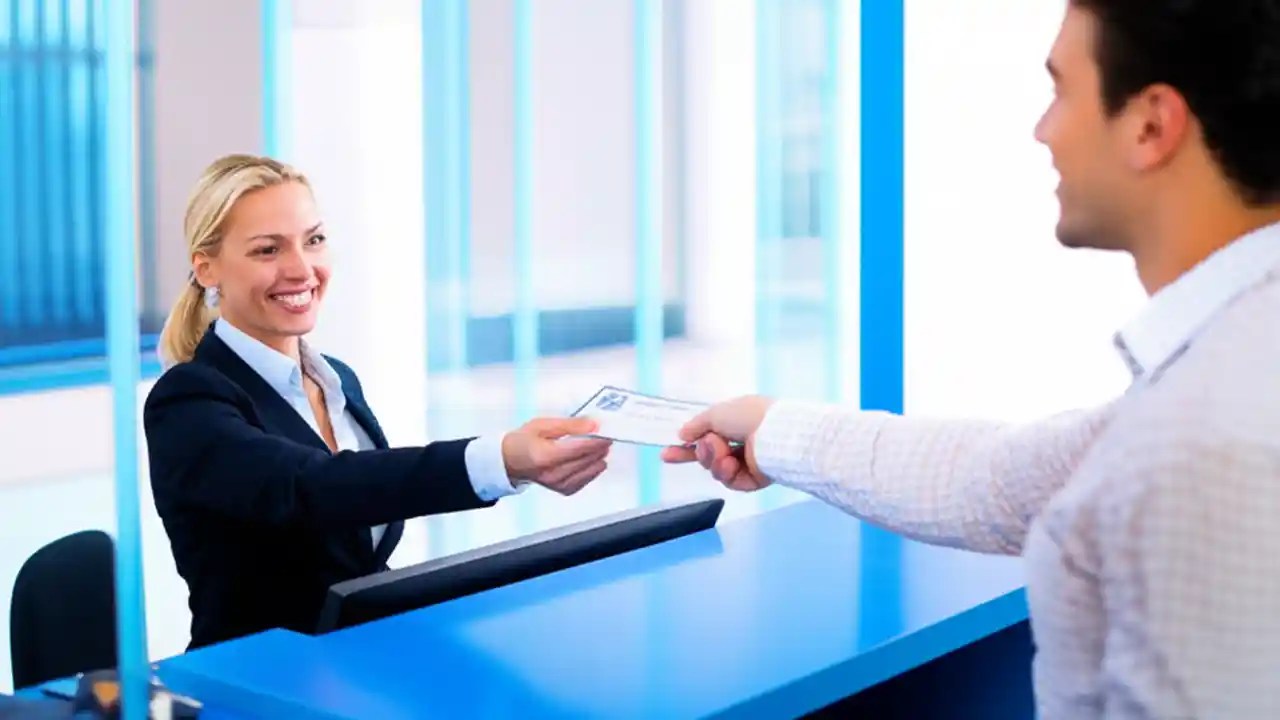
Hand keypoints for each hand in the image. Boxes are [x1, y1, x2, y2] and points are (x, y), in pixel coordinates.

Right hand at [501, 417, 611, 495]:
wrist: (509, 461)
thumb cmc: (524, 440)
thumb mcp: (543, 425)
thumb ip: (569, 425)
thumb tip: (593, 425)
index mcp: (545, 456)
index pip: (578, 448)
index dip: (596, 440)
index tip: (607, 432)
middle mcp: (552, 473)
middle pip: (585, 460)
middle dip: (599, 448)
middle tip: (607, 436)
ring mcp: (557, 484)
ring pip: (588, 472)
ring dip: (598, 458)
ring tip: (602, 447)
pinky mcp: (562, 490)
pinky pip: (584, 481)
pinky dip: (592, 470)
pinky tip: (594, 461)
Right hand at [660, 395, 775, 491]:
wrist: (776, 433)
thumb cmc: (748, 416)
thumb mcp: (716, 413)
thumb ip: (697, 425)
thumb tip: (683, 434)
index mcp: (734, 424)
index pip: (705, 438)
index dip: (686, 447)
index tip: (666, 455)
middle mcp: (740, 443)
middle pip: (708, 457)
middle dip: (703, 453)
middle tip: (710, 445)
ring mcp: (748, 462)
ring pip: (717, 470)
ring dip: (716, 462)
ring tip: (725, 454)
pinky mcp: (755, 479)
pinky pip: (731, 482)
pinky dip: (728, 473)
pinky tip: (732, 464)